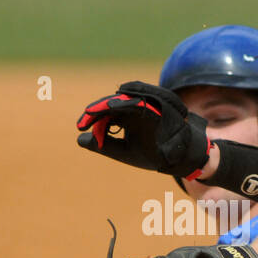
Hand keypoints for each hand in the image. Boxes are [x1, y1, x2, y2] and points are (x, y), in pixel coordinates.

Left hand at [75, 81, 210, 177]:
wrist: (178, 157)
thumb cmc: (153, 152)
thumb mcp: (124, 151)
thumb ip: (104, 144)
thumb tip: (80, 140)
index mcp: (126, 118)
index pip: (106, 114)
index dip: (92, 119)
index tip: (80, 127)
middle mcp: (134, 109)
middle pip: (112, 104)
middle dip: (97, 110)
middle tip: (85, 118)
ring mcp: (146, 106)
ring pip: (124, 100)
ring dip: (110, 104)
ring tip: (96, 111)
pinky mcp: (157, 108)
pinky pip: (141, 102)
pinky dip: (127, 102)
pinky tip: (114, 105)